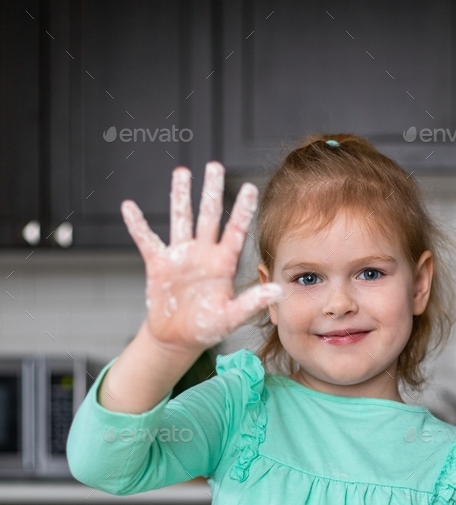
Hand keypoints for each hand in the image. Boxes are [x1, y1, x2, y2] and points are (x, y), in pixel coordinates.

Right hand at [121, 162, 282, 351]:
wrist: (178, 338)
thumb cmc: (208, 328)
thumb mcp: (231, 317)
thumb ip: (252, 303)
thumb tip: (277, 292)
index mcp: (223, 263)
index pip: (235, 231)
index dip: (242, 210)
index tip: (251, 187)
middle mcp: (203, 253)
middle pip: (208, 216)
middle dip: (211, 192)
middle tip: (215, 166)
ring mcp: (181, 256)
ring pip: (181, 220)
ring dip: (180, 197)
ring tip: (181, 172)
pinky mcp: (159, 265)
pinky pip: (146, 240)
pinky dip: (137, 225)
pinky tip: (128, 207)